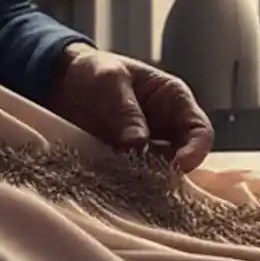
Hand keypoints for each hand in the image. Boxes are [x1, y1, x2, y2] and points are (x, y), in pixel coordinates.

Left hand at [49, 44, 214, 172]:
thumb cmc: (93, 71)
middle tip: (151, 182)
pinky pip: (134, 180)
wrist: (59, 83)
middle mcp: (166, 128)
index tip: (181, 165)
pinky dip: (128, 186)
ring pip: (160, 173)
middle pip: (184, 157)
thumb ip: (126, 110)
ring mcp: (146, 148)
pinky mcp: (124, 163)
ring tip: (130, 187)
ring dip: (148, 182)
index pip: (199, 130)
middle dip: (171, 172)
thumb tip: (138, 143)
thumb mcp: (110, 80)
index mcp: (173, 100)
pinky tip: (115, 189)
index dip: (196, 149)